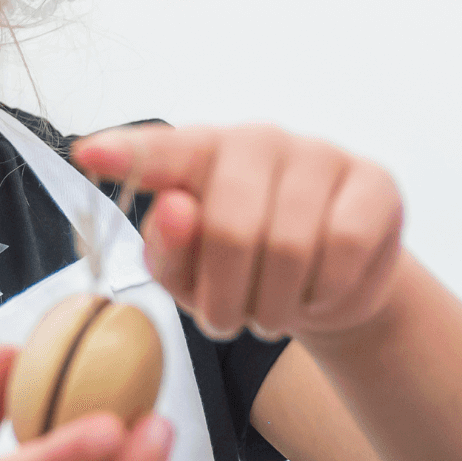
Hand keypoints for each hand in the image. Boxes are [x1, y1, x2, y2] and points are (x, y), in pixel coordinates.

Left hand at [73, 124, 405, 340]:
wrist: (328, 289)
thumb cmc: (244, 274)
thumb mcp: (191, 277)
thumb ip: (170, 251)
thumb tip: (177, 209)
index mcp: (199, 153)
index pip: (160, 152)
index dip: (127, 155)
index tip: (88, 154)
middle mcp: (257, 139)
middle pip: (230, 227)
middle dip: (226, 297)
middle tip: (227, 321)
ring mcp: (319, 153)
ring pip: (290, 246)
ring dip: (273, 306)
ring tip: (269, 312)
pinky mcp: (373, 181)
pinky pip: (344, 248)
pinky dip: (324, 293)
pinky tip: (318, 291)